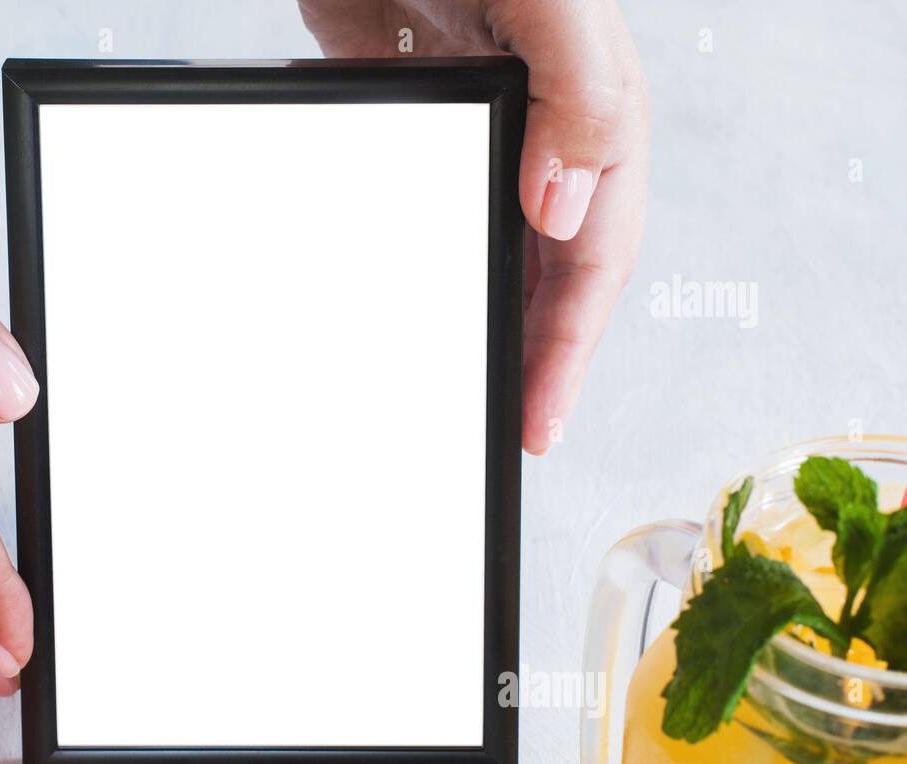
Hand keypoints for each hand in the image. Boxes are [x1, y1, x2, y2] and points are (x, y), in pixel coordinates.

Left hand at [299, 0, 649, 452]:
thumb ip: (571, 87)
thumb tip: (561, 205)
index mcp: (592, 117)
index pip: (592, 259)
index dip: (568, 350)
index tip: (536, 423)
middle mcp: (548, 138)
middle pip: (552, 275)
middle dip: (534, 358)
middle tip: (502, 434)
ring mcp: (488, 137)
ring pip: (500, 256)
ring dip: (489, 325)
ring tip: (464, 396)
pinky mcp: (427, 129)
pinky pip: (442, 221)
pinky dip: (437, 274)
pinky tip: (414, 313)